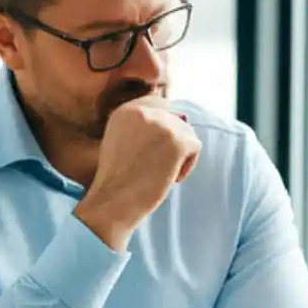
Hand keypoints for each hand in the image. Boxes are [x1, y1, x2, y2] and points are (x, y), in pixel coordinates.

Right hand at [75, 96, 200, 249]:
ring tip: (160, 172)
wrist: (112, 203)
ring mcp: (161, 124)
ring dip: (180, 154)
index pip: (158, 104)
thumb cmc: (118, 180)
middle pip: (175, 119)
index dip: (163, 128)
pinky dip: (187, 165)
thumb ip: (142, 126)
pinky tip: (169, 178)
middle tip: (154, 166)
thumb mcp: (121, 141)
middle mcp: (143, 111)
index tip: (155, 150)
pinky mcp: (177, 140)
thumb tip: (183, 117)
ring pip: (187, 133)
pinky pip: (195, 147)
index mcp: (125, 110)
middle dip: (171, 144)